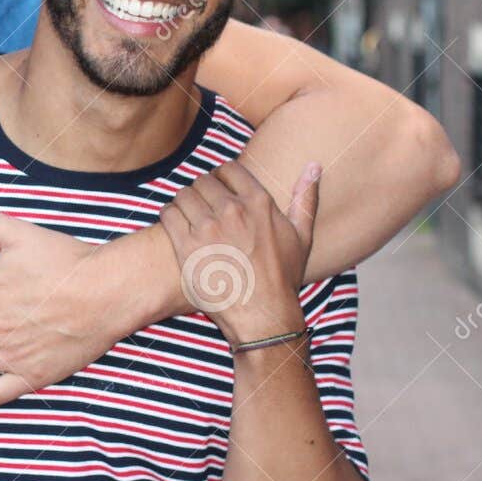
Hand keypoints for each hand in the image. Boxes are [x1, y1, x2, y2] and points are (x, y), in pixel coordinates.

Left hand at [159, 160, 319, 339]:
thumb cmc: (282, 278)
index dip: (222, 178)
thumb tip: (313, 165)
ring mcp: (207, 228)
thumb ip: (305, 198)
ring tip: (190, 218)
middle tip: (203, 209)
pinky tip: (178, 228)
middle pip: (203, 181)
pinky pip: (168, 214)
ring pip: (183, 195)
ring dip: (184, 204)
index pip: (228, 169)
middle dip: (202, 192)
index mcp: (259, 202)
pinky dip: (169, 216)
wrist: (262, 315)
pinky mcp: (186, 246)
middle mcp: (232, 210)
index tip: (220, 192)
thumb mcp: (301, 236)